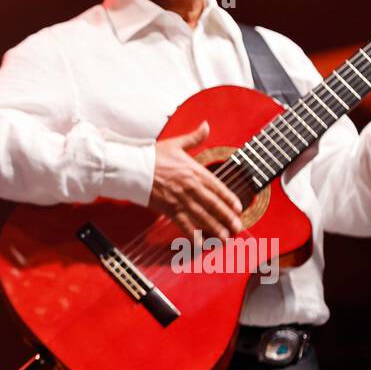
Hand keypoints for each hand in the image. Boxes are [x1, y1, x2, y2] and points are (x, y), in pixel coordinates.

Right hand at [148, 121, 244, 241]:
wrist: (132, 167)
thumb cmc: (152, 156)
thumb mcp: (176, 144)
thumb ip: (194, 137)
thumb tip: (206, 125)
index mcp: (194, 170)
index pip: (217, 186)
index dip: (229, 198)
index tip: (238, 208)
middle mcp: (190, 186)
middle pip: (213, 204)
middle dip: (227, 217)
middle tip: (238, 227)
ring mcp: (180, 199)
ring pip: (203, 217)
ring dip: (215, 228)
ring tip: (225, 237)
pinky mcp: (169, 209)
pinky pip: (184, 224)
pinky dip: (193, 235)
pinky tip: (200, 243)